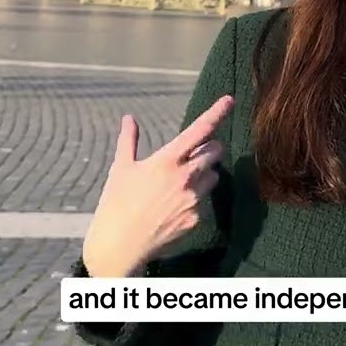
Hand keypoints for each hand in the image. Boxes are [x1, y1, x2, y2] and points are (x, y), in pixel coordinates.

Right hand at [81, 95, 233, 278]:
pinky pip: (204, 202)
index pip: (199, 130)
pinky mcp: (197, 218)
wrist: (119, 245)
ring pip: (213, 176)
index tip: (230, 100)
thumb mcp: (121, 168)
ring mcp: (193, 199)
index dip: (216, 113)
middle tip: (195, 153)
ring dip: (204, 174)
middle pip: (215, 152)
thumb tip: (129, 118)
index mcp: (167, 161)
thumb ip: (129, 140)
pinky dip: (195, 199)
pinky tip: (174, 207)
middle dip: (210, 149)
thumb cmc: (116, 203)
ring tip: (180, 183)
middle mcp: (185, 177)